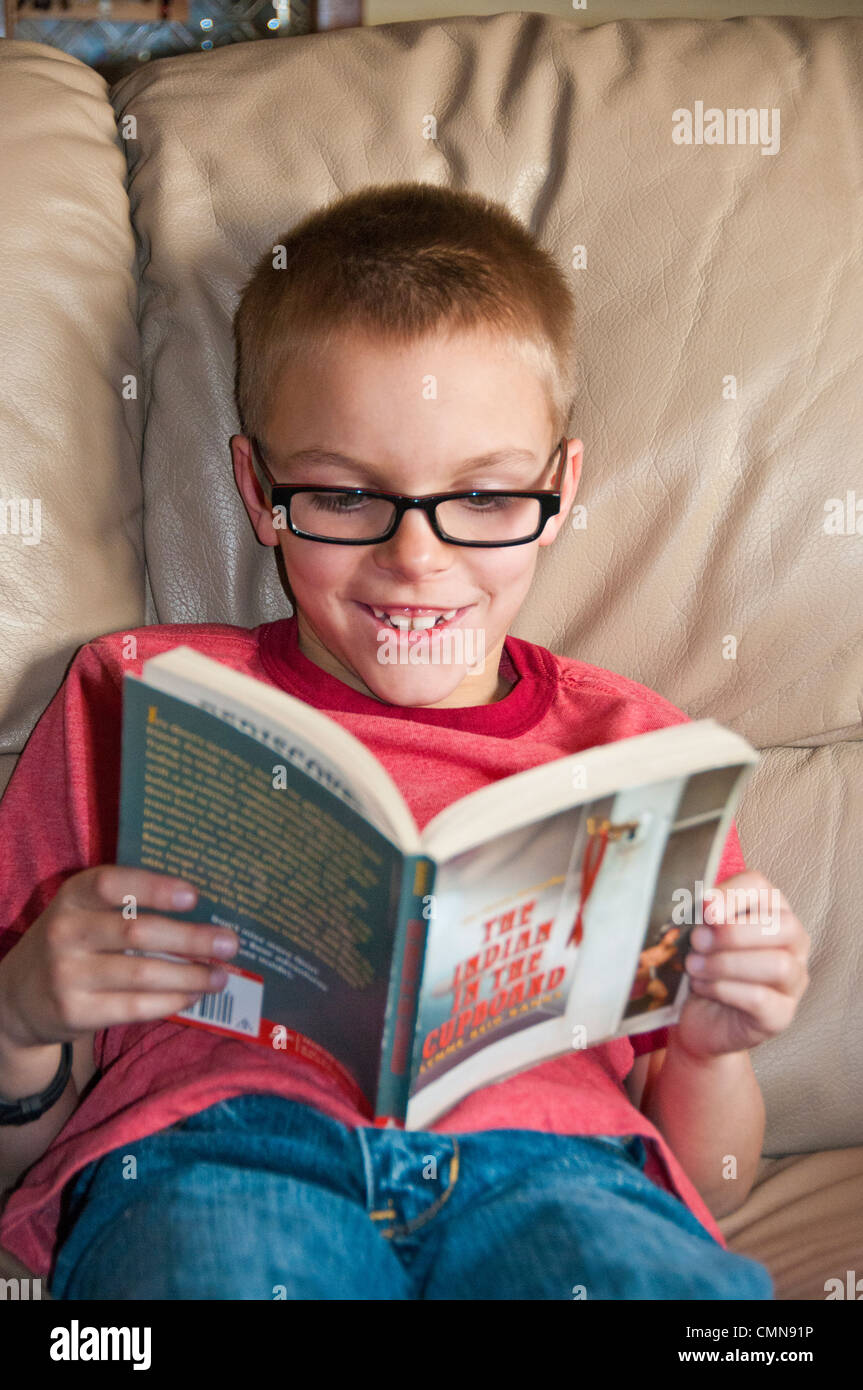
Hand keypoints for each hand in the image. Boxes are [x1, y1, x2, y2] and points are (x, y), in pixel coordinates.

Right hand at [0, 865, 238, 1049]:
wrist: (18, 997)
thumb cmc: (73, 942)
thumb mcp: (84, 912)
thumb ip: (129, 904)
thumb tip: (204, 908)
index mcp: (73, 896)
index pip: (113, 884)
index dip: (155, 888)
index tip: (195, 895)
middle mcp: (66, 932)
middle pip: (138, 933)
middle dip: (191, 938)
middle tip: (230, 943)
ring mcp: (68, 975)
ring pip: (143, 974)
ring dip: (190, 975)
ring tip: (220, 976)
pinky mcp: (75, 1012)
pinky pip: (135, 1007)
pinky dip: (171, 1001)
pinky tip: (194, 996)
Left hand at [674, 871, 809, 1060]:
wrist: (701, 1019)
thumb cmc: (705, 969)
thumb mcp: (700, 936)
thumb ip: (704, 917)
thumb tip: (706, 906)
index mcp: (771, 912)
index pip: (763, 889)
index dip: (732, 893)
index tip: (704, 907)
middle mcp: (793, 944)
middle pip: (784, 925)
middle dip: (734, 932)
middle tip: (698, 941)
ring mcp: (793, 981)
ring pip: (777, 964)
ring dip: (725, 963)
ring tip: (694, 966)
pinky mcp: (781, 1015)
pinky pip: (760, 998)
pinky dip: (723, 989)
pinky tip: (702, 987)